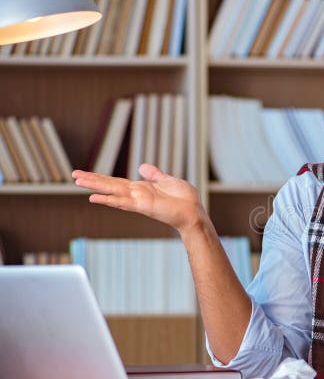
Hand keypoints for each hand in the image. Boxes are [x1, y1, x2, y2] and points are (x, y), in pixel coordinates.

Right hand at [72, 163, 206, 234]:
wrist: (194, 212)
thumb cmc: (185, 199)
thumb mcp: (168, 181)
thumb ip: (155, 174)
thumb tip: (142, 166)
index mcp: (142, 188)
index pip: (117, 182)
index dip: (102, 177)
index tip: (86, 174)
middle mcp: (137, 194)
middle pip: (110, 185)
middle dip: (92, 180)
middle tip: (74, 175)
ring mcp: (138, 201)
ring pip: (112, 191)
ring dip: (95, 186)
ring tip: (78, 181)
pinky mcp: (143, 206)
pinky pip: (123, 202)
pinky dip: (109, 200)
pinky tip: (94, 198)